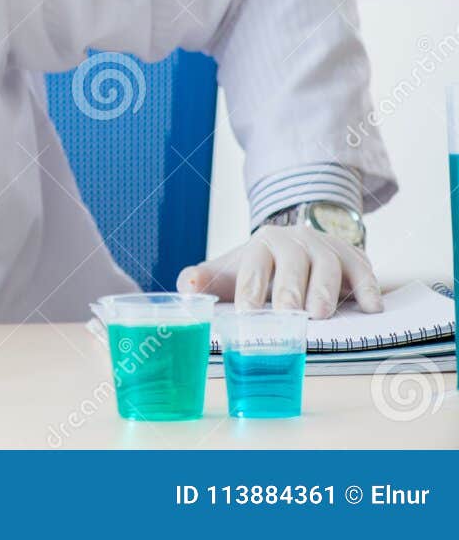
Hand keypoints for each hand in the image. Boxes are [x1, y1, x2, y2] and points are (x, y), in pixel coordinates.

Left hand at [176, 223, 383, 317]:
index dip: (250, 290)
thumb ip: (204, 280)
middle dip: (291, 288)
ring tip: (321, 314)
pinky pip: (363, 270)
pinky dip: (369, 288)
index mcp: (261, 244)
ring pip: (328, 264)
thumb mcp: (230, 272)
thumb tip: (185, 286)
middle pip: (293, 262)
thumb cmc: (260, 269)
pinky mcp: (355, 257)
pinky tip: (370, 307)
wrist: (298, 247)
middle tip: (291, 314)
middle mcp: (294, 240)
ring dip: (325, 289)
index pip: (253, 266)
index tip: (247, 314)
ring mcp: (327, 246)